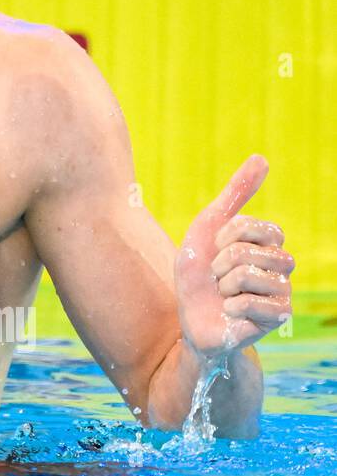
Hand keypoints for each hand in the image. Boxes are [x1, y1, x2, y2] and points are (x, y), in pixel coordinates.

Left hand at [175, 154, 294, 359]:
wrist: (191, 318)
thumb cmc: (199, 273)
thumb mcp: (207, 228)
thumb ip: (235, 194)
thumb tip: (262, 158)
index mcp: (268, 242)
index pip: (256, 225)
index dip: (227, 236)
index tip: (216, 248)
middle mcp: (282, 264)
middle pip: (251, 251)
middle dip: (222, 263)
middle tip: (217, 277)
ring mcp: (284, 291)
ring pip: (252, 276)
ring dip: (224, 286)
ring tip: (224, 294)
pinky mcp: (279, 317)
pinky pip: (252, 303)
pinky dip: (231, 307)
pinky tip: (231, 313)